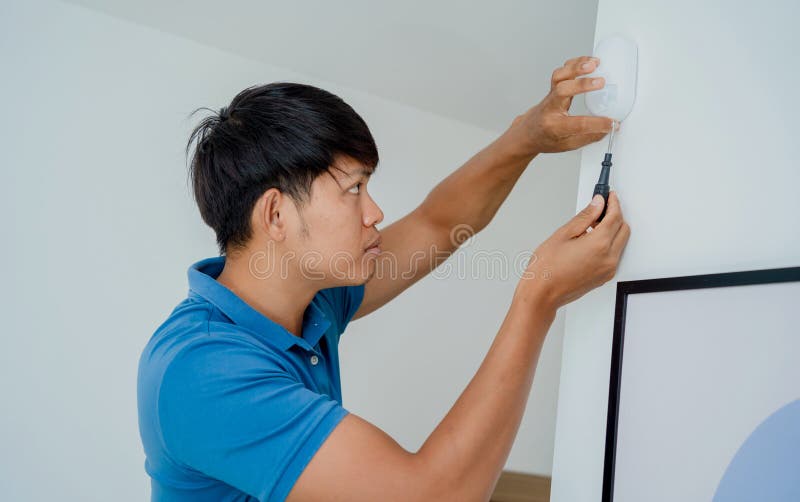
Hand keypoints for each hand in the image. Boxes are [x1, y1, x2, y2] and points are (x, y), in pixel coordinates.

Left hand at [507, 56, 615, 155]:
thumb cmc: (545, 139)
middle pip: (563, 91)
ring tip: (594, 64)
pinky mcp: (553, 88)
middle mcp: (550, 109)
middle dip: (583, 84)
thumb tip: (607, 129)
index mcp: (554, 127)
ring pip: (559, 76)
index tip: (612, 123)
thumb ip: (588, 137)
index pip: (579, 124)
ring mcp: (550, 96)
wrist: (527, 133)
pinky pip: (561, 71)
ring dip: (577, 67)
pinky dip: (574, 63)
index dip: (598, 123)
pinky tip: (587, 61)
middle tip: (601, 82)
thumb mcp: (567, 145)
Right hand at [517, 191, 629, 311]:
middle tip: (601, 207)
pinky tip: (591, 240)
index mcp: (599, 244)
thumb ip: (584, 217)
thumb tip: (597, 204)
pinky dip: (609, 244)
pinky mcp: (604, 277)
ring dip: (613, 230)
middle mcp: (608, 258)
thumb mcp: (563, 234)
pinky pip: (614, 255)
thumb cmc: (546, 269)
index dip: (613, 203)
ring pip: (621, 242)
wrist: (542, 294)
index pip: (615, 216)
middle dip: (615, 215)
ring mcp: (608, 270)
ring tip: (592, 225)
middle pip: (623, 229)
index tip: (609, 196)